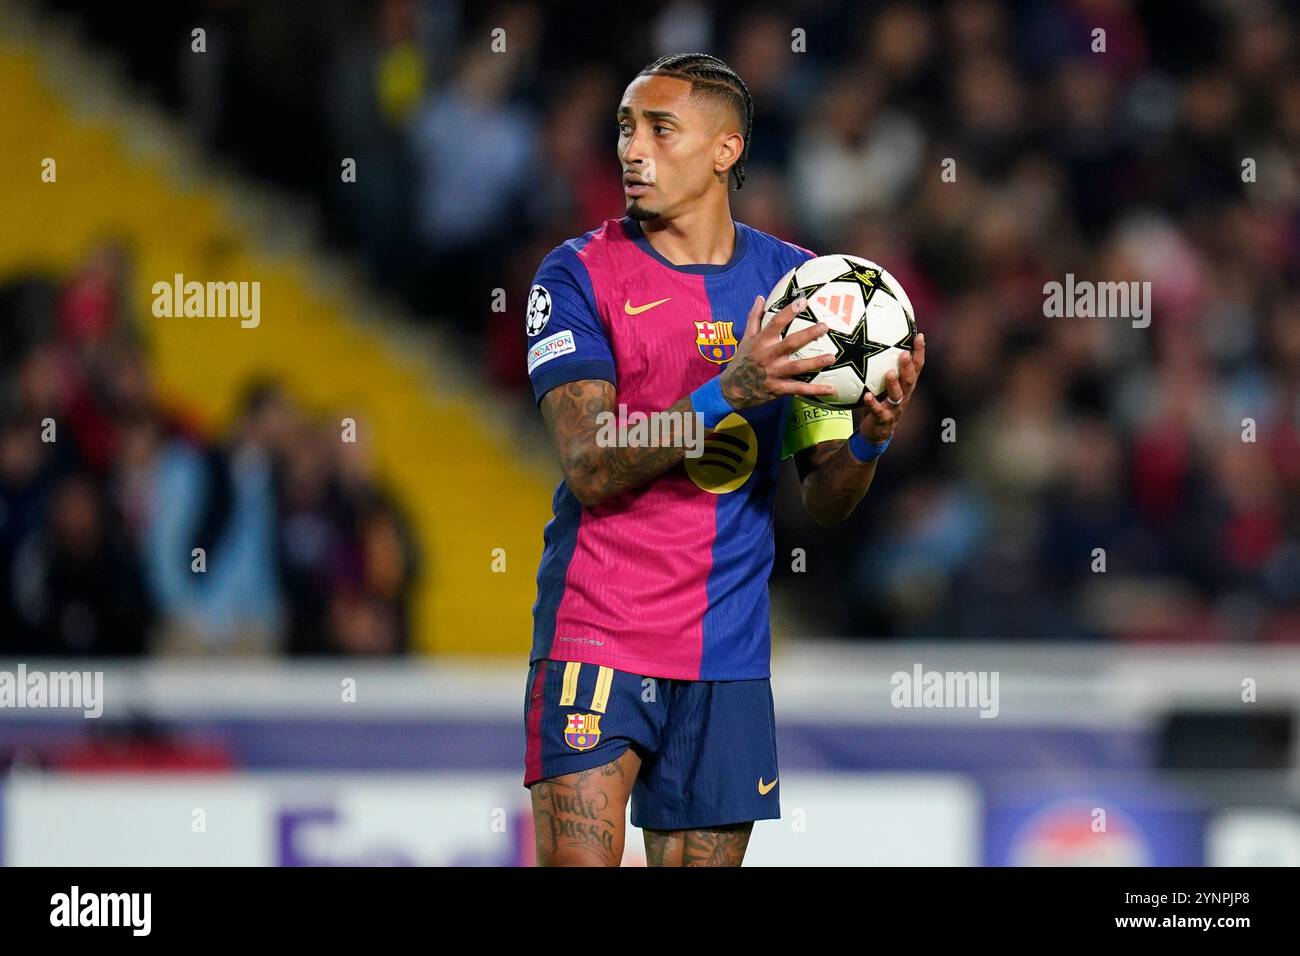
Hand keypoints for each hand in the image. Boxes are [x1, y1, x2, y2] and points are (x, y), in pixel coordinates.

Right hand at [720, 295, 836, 409]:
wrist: (732, 390)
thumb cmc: (742, 361)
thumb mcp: (745, 338)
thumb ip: (754, 318)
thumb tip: (760, 298)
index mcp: (761, 342)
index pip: (775, 323)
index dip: (789, 311)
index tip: (803, 301)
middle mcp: (769, 356)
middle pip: (790, 343)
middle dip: (808, 334)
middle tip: (824, 327)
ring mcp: (774, 373)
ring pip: (797, 367)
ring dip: (815, 362)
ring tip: (832, 357)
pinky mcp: (779, 389)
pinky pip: (799, 389)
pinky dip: (815, 390)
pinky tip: (831, 389)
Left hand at [859, 332, 924, 440]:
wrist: (876, 432)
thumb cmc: (880, 403)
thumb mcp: (884, 385)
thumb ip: (884, 368)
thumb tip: (876, 344)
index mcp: (905, 386)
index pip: (916, 367)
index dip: (919, 352)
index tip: (919, 336)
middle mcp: (903, 396)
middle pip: (909, 380)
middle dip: (908, 367)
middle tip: (904, 353)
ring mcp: (894, 408)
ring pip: (897, 396)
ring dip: (894, 384)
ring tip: (889, 373)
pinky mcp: (883, 419)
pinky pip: (878, 411)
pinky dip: (873, 403)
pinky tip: (867, 395)